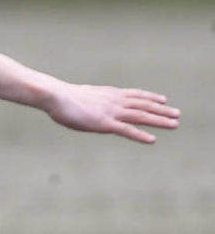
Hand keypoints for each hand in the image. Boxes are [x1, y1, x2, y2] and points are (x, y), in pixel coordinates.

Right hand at [42, 83, 179, 143]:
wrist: (55, 96)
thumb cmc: (60, 96)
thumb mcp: (79, 95)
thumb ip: (89, 100)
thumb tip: (84, 102)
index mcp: (108, 94)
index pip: (135, 94)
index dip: (150, 97)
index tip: (162, 99)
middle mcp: (115, 101)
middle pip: (144, 105)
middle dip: (162, 110)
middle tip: (177, 114)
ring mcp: (111, 112)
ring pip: (141, 116)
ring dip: (159, 120)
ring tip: (174, 124)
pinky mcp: (105, 124)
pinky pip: (127, 130)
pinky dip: (141, 135)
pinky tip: (152, 139)